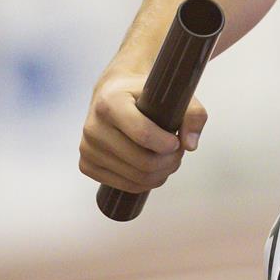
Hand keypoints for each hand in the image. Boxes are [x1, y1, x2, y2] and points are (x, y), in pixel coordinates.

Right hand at [78, 67, 206, 193]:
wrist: (114, 93)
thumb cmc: (145, 95)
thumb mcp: (173, 94)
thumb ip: (192, 114)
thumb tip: (190, 145)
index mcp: (110, 102)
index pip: (143, 134)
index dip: (167, 144)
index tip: (177, 142)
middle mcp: (93, 126)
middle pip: (141, 161)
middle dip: (169, 162)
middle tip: (177, 153)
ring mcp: (87, 148)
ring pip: (135, 177)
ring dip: (159, 174)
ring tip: (167, 159)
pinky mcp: (86, 165)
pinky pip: (123, 186)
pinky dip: (144, 182)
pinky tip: (152, 168)